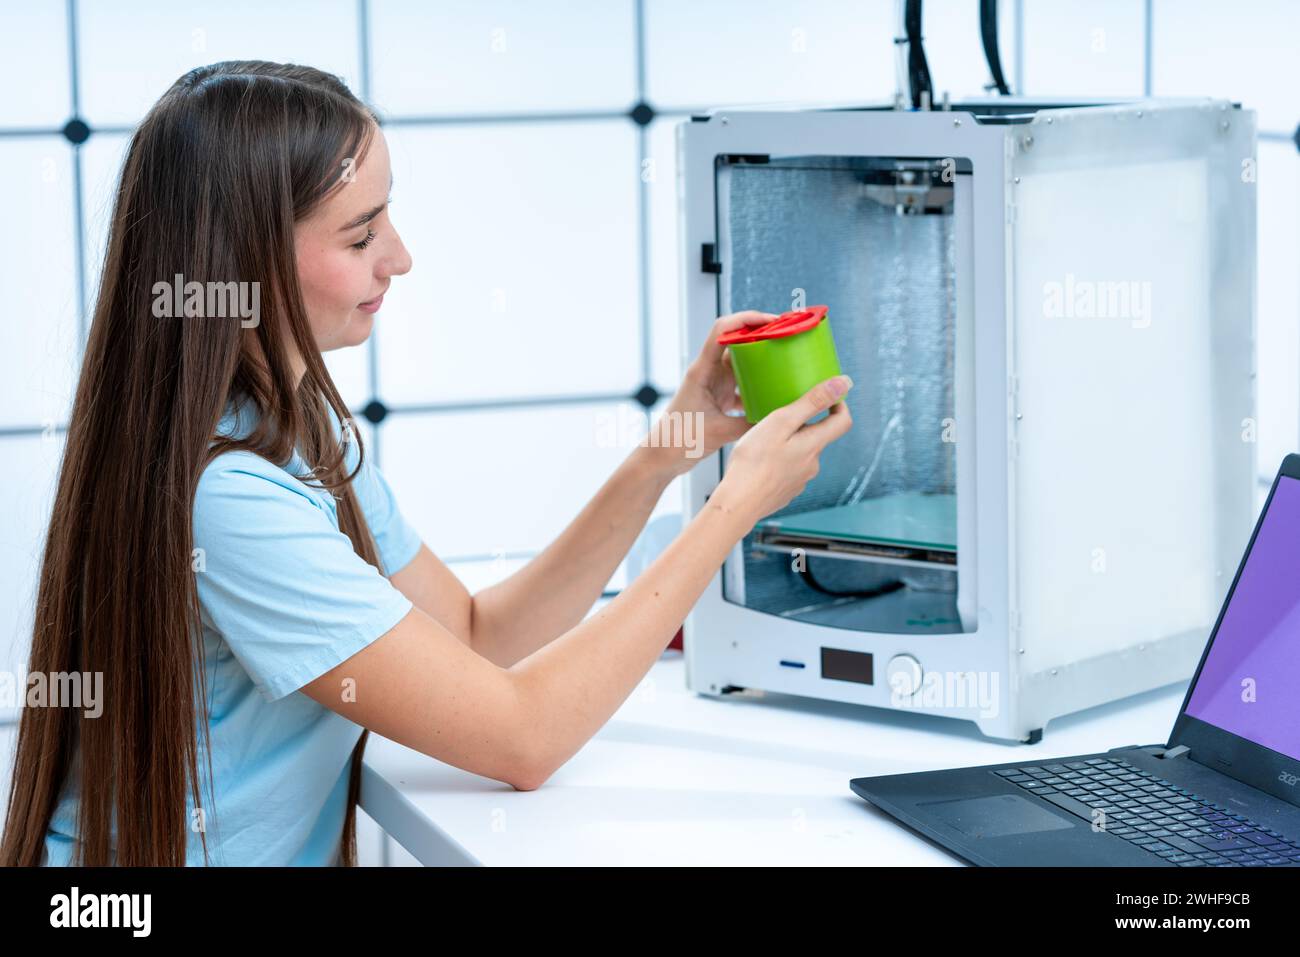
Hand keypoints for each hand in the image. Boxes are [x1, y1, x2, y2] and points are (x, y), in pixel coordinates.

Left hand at [639, 310, 778, 478]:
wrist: (662, 456)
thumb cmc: (680, 441)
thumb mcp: (719, 432)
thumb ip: (749, 424)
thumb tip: (780, 417)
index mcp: (702, 370)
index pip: (723, 330)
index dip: (748, 319)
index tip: (774, 321)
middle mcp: (708, 371)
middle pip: (737, 341)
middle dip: (762, 335)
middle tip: (789, 337)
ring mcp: (714, 383)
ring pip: (742, 362)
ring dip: (762, 359)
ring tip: (787, 360)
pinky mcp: (718, 397)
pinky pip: (742, 383)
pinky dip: (758, 385)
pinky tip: (775, 393)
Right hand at [710, 375, 853, 523]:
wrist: (738, 503)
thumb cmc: (754, 461)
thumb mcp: (781, 421)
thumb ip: (812, 401)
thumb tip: (843, 383)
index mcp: (813, 445)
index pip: (842, 422)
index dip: (838, 404)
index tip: (824, 396)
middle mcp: (812, 465)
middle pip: (817, 437)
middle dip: (803, 425)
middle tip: (777, 417)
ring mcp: (799, 481)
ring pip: (800, 454)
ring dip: (788, 444)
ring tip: (763, 441)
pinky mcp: (785, 492)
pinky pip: (788, 471)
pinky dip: (778, 462)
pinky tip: (758, 462)